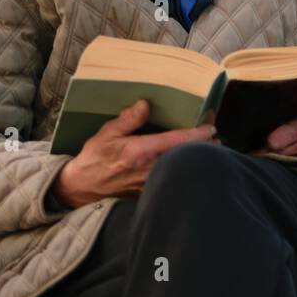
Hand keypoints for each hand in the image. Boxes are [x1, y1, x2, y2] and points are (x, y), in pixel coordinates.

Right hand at [50, 98, 215, 207]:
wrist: (82, 188)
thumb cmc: (94, 159)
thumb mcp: (106, 133)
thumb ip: (128, 119)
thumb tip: (146, 104)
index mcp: (141, 151)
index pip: (178, 140)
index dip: (199, 133)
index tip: (211, 127)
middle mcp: (150, 168)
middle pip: (187, 156)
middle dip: (203, 147)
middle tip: (214, 137)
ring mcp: (152, 183)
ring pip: (183, 169)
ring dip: (195, 159)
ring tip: (207, 149)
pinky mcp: (150, 192)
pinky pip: (173, 180)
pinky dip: (184, 171)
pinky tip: (187, 165)